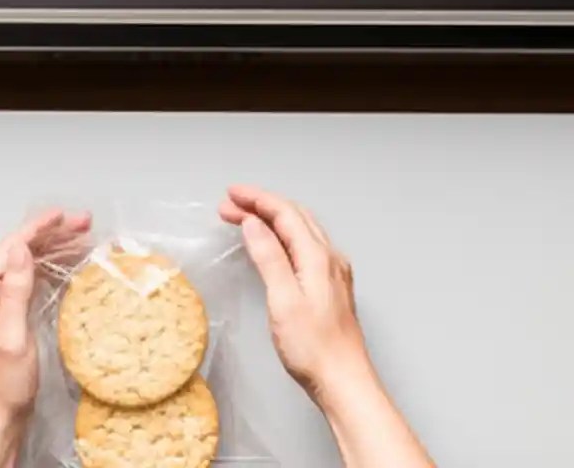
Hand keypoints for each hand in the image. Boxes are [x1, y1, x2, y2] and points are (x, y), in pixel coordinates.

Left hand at [0, 210, 90, 467]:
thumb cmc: (1, 385)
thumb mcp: (12, 336)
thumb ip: (16, 290)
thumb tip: (22, 250)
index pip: (12, 248)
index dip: (40, 228)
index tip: (64, 216)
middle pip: (21, 250)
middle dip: (53, 234)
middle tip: (84, 224)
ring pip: (28, 263)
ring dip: (55, 248)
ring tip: (83, 238)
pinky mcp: (9, 314)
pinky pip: (32, 280)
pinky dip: (52, 268)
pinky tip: (69, 264)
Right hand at [220, 185, 435, 467]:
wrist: (343, 380)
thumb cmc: (314, 349)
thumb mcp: (283, 300)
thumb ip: (269, 258)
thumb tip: (254, 224)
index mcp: (318, 258)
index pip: (285, 213)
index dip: (256, 199)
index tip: (231, 194)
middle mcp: (330, 259)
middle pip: (294, 217)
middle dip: (261, 205)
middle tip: (230, 204)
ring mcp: (333, 272)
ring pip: (301, 230)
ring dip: (272, 219)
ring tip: (244, 218)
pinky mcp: (330, 287)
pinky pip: (306, 246)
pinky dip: (283, 236)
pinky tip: (273, 245)